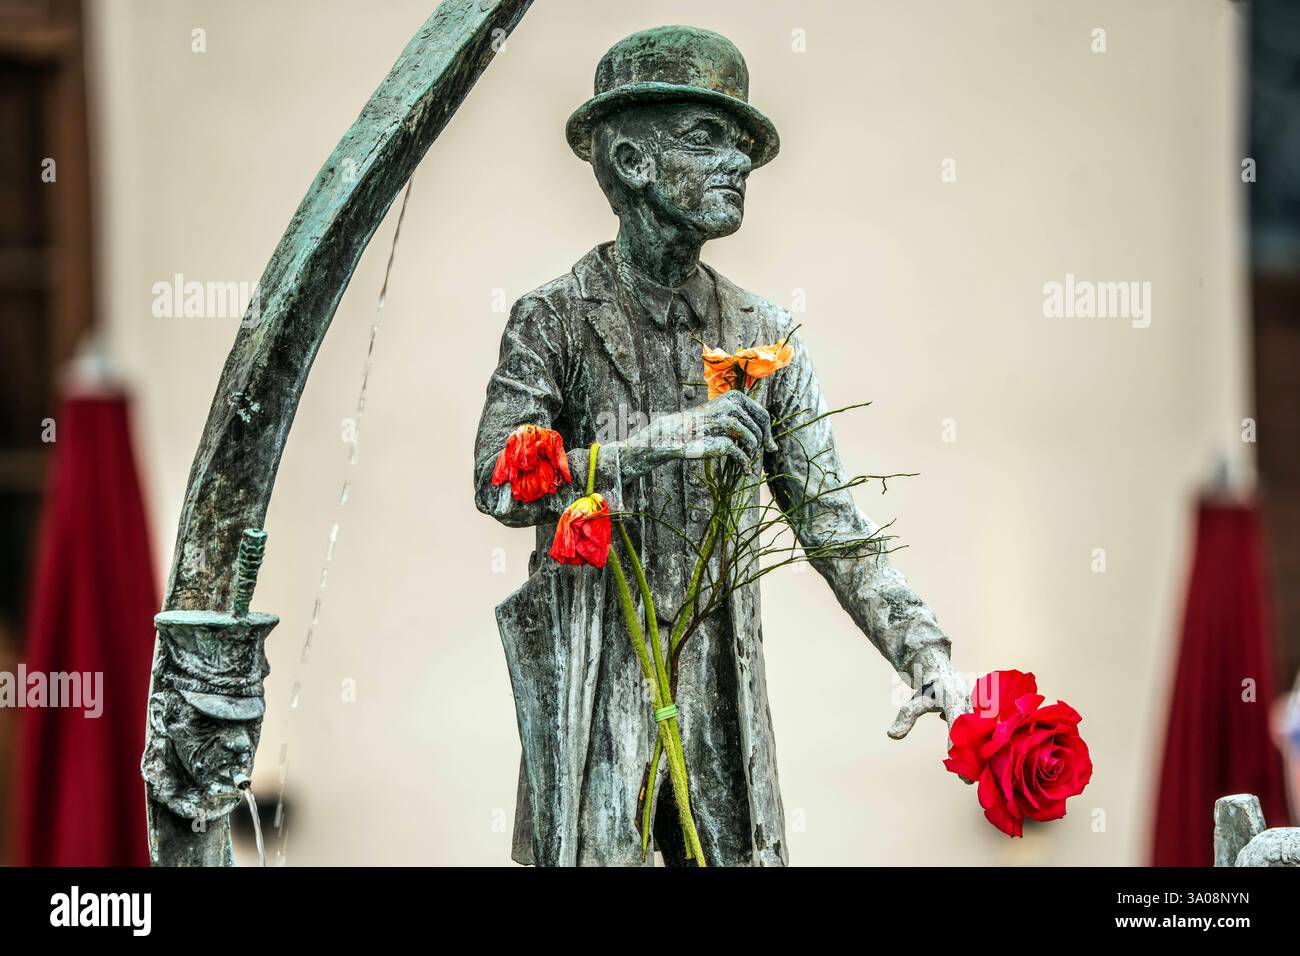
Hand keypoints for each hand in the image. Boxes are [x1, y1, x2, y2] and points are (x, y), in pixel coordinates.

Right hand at [615, 390, 777, 476]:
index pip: (763, 415)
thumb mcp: (724, 415)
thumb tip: (772, 444)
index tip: (770, 445)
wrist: (676, 434)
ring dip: (751, 453)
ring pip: (753, 442)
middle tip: (759, 453)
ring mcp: (728, 423)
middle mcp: (734, 407)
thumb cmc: (702, 426)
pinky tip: (744, 470)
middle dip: (762, 443)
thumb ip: (746, 422)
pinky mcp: (723, 441)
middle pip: (760, 429)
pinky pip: (743, 455)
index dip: (768, 431)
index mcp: (736, 397)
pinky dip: (745, 464)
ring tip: (744, 458)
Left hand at [888, 647, 973, 778]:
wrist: (938, 666)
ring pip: (979, 732)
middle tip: (966, 779)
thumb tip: (891, 735)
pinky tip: (975, 765)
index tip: (957, 761)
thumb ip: (906, 717)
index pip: (956, 722)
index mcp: (953, 696)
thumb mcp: (915, 701)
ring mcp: (975, 706)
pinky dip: (978, 747)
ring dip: (976, 753)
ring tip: (972, 777)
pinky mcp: (978, 712)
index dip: (956, 742)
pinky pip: (981, 731)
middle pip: (972, 731)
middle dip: (971, 755)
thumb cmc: (926, 686)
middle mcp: (968, 701)